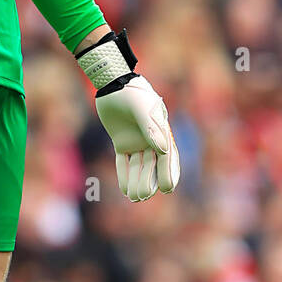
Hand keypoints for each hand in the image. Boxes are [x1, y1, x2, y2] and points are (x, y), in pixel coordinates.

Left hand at [76, 28, 179, 201]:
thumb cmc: (131, 92)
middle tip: (144, 196)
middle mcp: (150, 139)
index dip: (168, 173)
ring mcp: (136, 141)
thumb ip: (151, 127)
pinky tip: (125, 190)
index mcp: (161, 131)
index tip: (168, 188)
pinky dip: (125, 175)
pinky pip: (124, 163)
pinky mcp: (121, 142)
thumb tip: (162, 150)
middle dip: (149, 181)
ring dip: (137, 182)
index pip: (167, 156)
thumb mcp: (141, 107)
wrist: (113, 83)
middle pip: (152, 165)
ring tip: (135, 198)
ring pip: (138, 167)